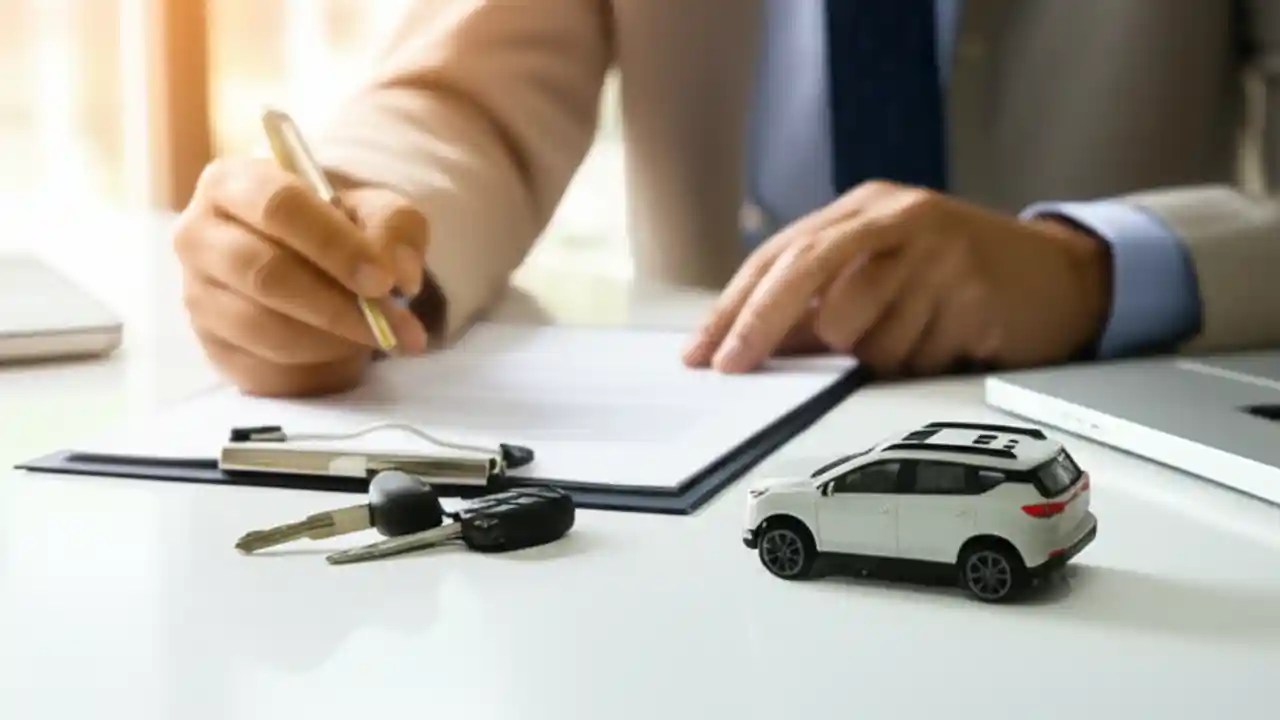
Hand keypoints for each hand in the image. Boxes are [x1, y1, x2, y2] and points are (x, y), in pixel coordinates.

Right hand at [174, 158, 430, 396]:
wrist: (309, 270)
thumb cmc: (337, 230)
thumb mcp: (375, 212)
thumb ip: (394, 227)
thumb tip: (398, 273)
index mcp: (234, 182)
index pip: (278, 206)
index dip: (335, 246)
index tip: (383, 280)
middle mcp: (199, 236)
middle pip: (265, 273)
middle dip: (337, 305)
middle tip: (392, 323)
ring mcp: (197, 295)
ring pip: (263, 327)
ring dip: (330, 339)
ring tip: (376, 336)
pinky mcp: (211, 346)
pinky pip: (263, 367)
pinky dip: (314, 365)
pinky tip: (344, 350)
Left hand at [683, 181, 1110, 376]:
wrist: (1061, 277)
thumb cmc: (959, 277)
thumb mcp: (883, 276)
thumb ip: (819, 308)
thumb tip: (748, 349)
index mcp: (867, 208)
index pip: (782, 253)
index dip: (736, 305)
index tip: (703, 351)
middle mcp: (899, 219)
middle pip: (806, 269)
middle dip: (761, 324)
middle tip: (733, 367)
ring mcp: (937, 251)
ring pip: (860, 334)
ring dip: (873, 357)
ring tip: (913, 336)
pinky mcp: (972, 292)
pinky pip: (912, 358)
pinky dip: (918, 365)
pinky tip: (946, 340)